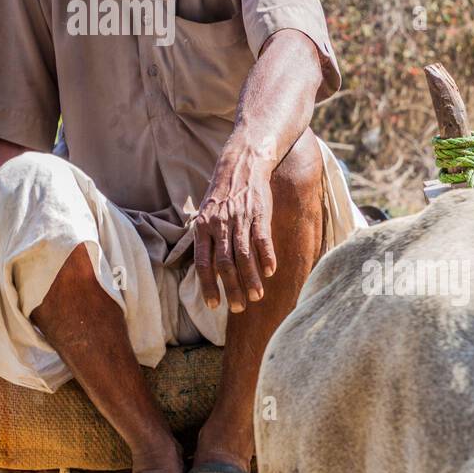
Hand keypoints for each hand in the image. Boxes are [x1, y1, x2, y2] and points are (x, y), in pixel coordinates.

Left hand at [194, 140, 276, 312]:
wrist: (241, 164)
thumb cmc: (222, 195)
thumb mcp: (206, 215)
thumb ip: (206, 241)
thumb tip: (209, 272)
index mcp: (203, 227)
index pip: (203, 263)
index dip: (208, 285)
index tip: (214, 305)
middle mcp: (219, 225)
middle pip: (224, 264)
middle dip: (232, 289)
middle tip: (239, 308)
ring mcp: (239, 219)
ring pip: (244, 256)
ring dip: (251, 279)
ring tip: (256, 297)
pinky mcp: (259, 213)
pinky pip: (262, 239)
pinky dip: (267, 257)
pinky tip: (270, 272)